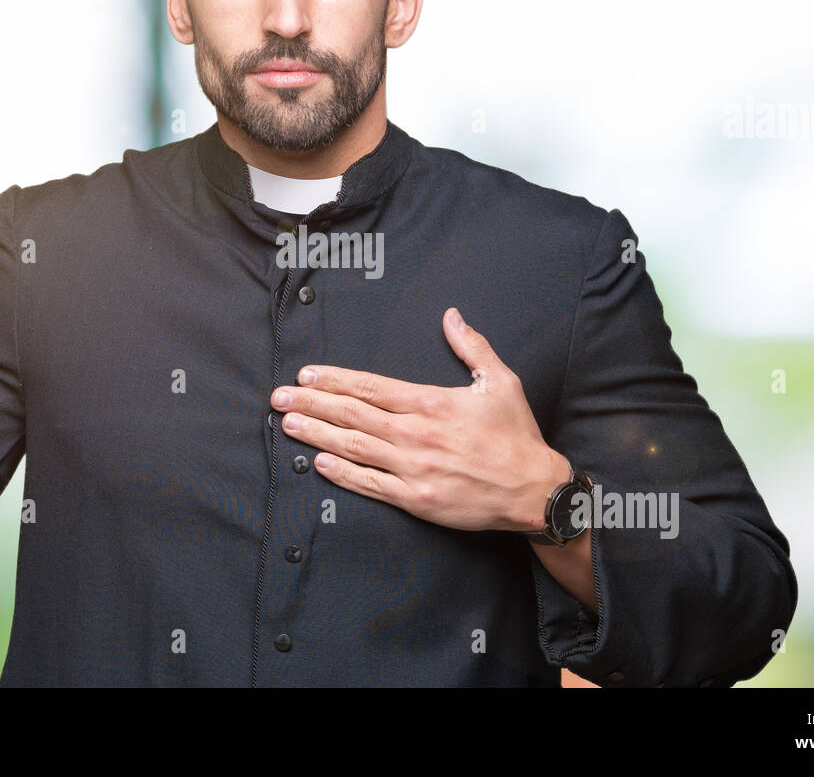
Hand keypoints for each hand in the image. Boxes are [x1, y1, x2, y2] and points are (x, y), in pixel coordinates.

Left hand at [270, 307, 571, 532]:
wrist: (534, 491)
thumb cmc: (516, 436)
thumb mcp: (499, 382)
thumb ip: (471, 346)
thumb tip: (452, 315)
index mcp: (430, 403)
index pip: (371, 387)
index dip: (335, 380)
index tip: (307, 374)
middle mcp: (415, 434)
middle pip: (352, 414)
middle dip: (312, 402)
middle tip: (279, 396)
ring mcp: (412, 468)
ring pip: (353, 447)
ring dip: (316, 434)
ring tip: (288, 423)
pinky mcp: (415, 499)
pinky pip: (370, 484)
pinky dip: (342, 474)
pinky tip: (319, 463)